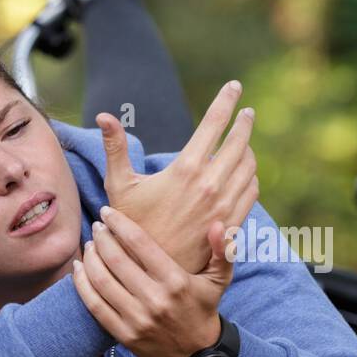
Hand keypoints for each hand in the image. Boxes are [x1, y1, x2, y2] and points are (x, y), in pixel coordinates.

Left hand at [71, 205, 235, 356]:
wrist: (198, 355)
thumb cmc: (204, 309)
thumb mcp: (220, 280)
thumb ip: (222, 251)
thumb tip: (217, 225)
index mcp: (176, 281)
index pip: (140, 243)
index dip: (120, 224)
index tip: (108, 212)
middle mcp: (155, 299)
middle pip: (116, 259)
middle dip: (101, 238)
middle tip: (97, 226)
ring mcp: (137, 319)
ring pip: (101, 281)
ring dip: (90, 258)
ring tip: (90, 244)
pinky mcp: (124, 334)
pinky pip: (94, 305)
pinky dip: (81, 284)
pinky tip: (79, 268)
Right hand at [98, 80, 258, 274]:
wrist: (149, 270)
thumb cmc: (131, 225)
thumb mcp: (120, 185)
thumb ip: (115, 148)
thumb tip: (104, 116)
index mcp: (186, 169)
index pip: (214, 124)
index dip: (227, 101)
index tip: (236, 86)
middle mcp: (210, 184)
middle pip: (239, 142)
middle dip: (245, 123)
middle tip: (248, 112)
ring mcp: (224, 205)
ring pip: (249, 167)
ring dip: (249, 150)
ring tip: (245, 142)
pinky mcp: (230, 223)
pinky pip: (251, 192)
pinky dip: (251, 177)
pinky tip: (245, 173)